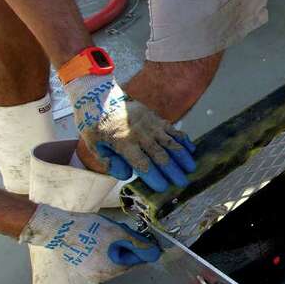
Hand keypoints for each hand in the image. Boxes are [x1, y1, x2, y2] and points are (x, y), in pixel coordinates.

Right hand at [19, 204, 161, 281]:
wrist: (60, 229)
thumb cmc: (89, 230)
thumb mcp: (118, 232)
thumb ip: (137, 243)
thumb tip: (153, 250)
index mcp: (112, 269)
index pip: (135, 262)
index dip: (142, 251)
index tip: (146, 242)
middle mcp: (102, 276)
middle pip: (123, 262)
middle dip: (127, 248)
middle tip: (125, 233)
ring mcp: (90, 274)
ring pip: (111, 261)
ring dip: (115, 249)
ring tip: (110, 234)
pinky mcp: (82, 268)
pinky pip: (99, 261)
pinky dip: (103, 252)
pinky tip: (99, 239)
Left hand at [64, 75, 195, 192]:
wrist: (100, 96)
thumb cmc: (95, 123)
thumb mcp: (93, 144)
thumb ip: (109, 161)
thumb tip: (126, 175)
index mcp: (123, 143)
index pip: (143, 164)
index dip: (154, 177)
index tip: (163, 188)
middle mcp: (140, 134)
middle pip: (160, 156)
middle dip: (172, 171)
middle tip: (182, 183)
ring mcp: (150, 125)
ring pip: (170, 143)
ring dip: (182, 156)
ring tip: (191, 168)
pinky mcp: (155, 118)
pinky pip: (172, 130)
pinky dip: (182, 139)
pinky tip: (190, 149)